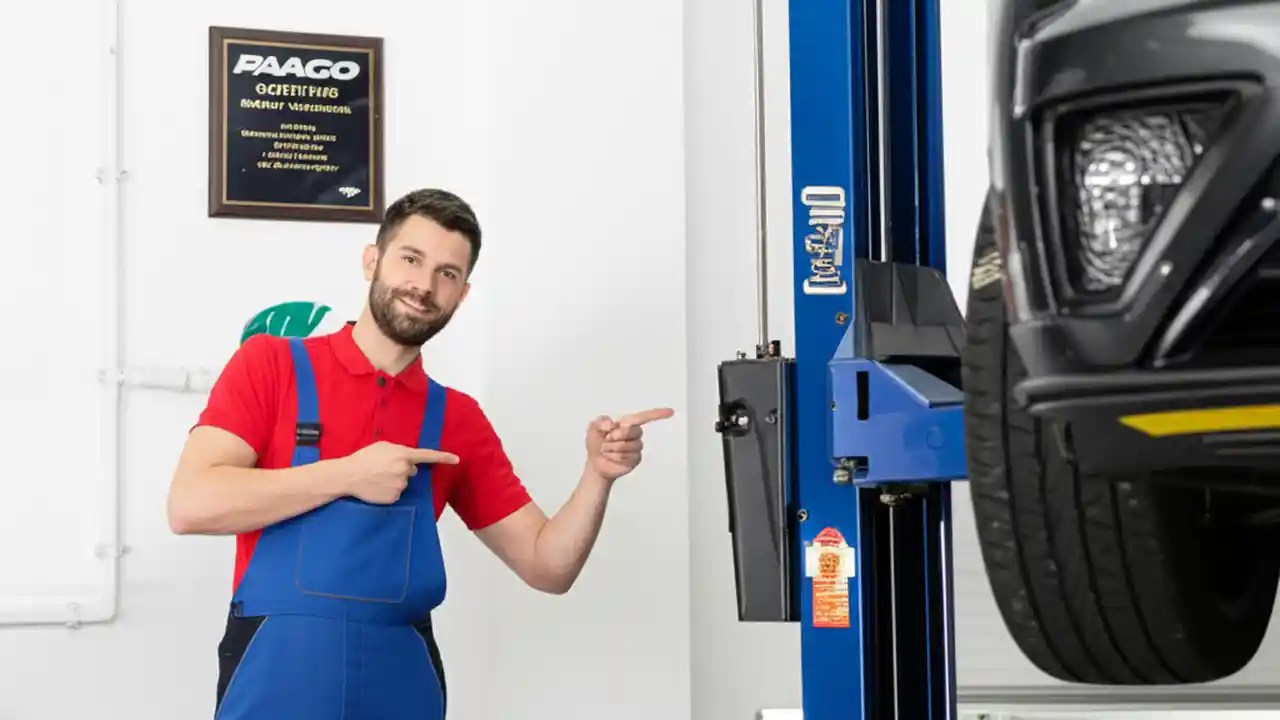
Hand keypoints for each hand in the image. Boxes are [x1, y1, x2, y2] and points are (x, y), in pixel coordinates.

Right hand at [340, 441, 458, 503]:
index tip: (457, 460)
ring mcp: (400, 486)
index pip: (428, 455)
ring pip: (404, 483)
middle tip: (384, 467)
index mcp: (403, 455)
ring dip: (395, 480)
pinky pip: (397, 493)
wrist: (348, 475)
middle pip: (412, 471)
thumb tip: (410, 462)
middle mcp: (405, 471)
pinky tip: (377, 486)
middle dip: (403, 469)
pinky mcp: (394, 498)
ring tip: (377, 476)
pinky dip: (389, 490)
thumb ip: (400, 451)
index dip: (444, 457)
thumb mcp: (383, 446)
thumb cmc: (364, 458)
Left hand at [585, 407, 673, 481]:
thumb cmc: (596, 443)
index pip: (645, 417)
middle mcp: (634, 434)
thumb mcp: (593, 428)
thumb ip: (601, 422)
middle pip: (633, 431)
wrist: (595, 463)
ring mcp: (636, 447)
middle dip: (617, 435)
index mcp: (627, 424)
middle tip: (606, 439)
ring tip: (606, 450)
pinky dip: (616, 457)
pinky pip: (628, 456)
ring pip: (629, 445)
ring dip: (613, 448)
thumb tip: (612, 425)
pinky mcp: (636, 459)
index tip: (671, 412)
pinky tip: (612, 458)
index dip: (658, 414)